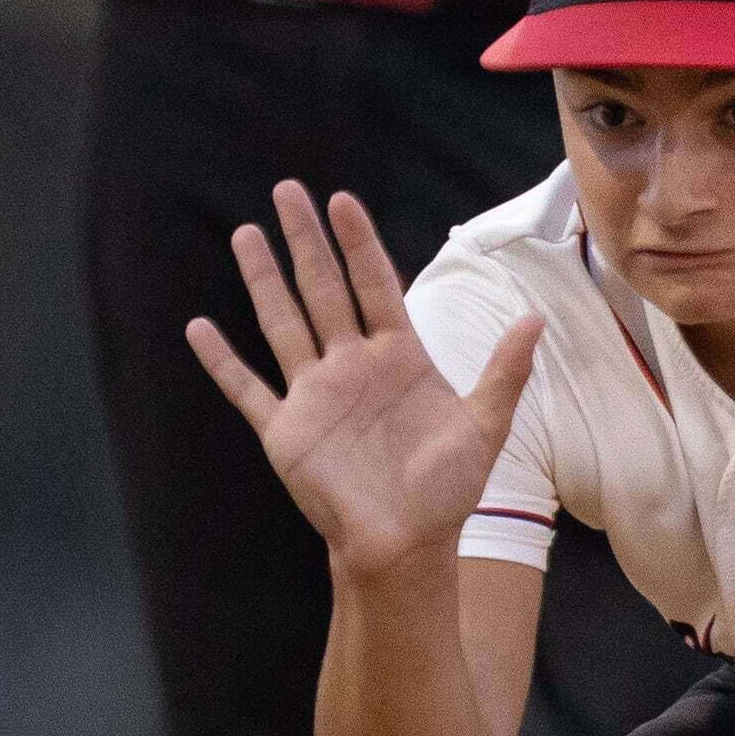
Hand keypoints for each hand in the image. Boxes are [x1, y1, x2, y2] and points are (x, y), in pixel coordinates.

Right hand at [187, 184, 545, 581]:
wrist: (405, 546)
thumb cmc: (446, 492)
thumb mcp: (483, 428)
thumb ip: (504, 372)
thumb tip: (537, 319)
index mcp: (399, 358)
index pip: (375, 285)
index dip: (359, 244)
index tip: (342, 200)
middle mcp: (352, 366)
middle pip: (323, 289)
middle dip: (306, 240)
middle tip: (287, 190)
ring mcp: (315, 395)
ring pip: (283, 323)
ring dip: (263, 280)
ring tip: (247, 234)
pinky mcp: (286, 430)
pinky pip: (247, 389)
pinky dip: (222, 361)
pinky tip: (198, 328)